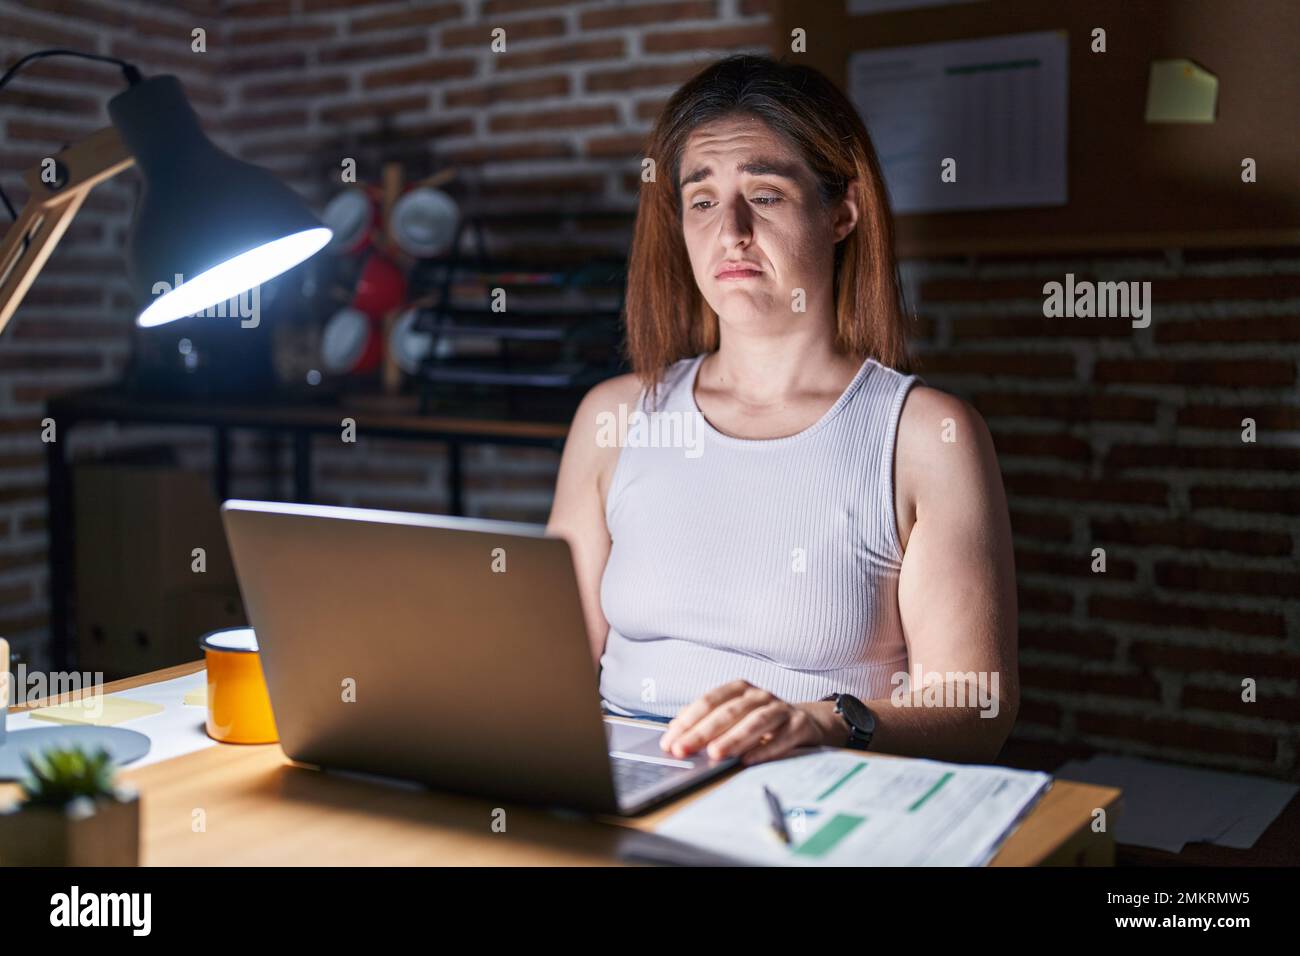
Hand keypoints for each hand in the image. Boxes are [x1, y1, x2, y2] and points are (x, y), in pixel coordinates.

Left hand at [659, 680, 838, 765]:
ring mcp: (780, 708)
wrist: (807, 721)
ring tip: (715, 754)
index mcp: (739, 689)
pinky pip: (781, 738)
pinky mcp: (799, 725)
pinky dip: (764, 750)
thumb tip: (672, 731)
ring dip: (733, 738)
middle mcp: (759, 695)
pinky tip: (748, 760)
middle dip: (703, 731)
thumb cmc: (761, 720)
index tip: (670, 740)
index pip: (709, 701)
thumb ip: (705, 720)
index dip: (688, 720)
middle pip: (728, 712)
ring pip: (754, 722)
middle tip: (683, 749)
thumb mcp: (734, 715)